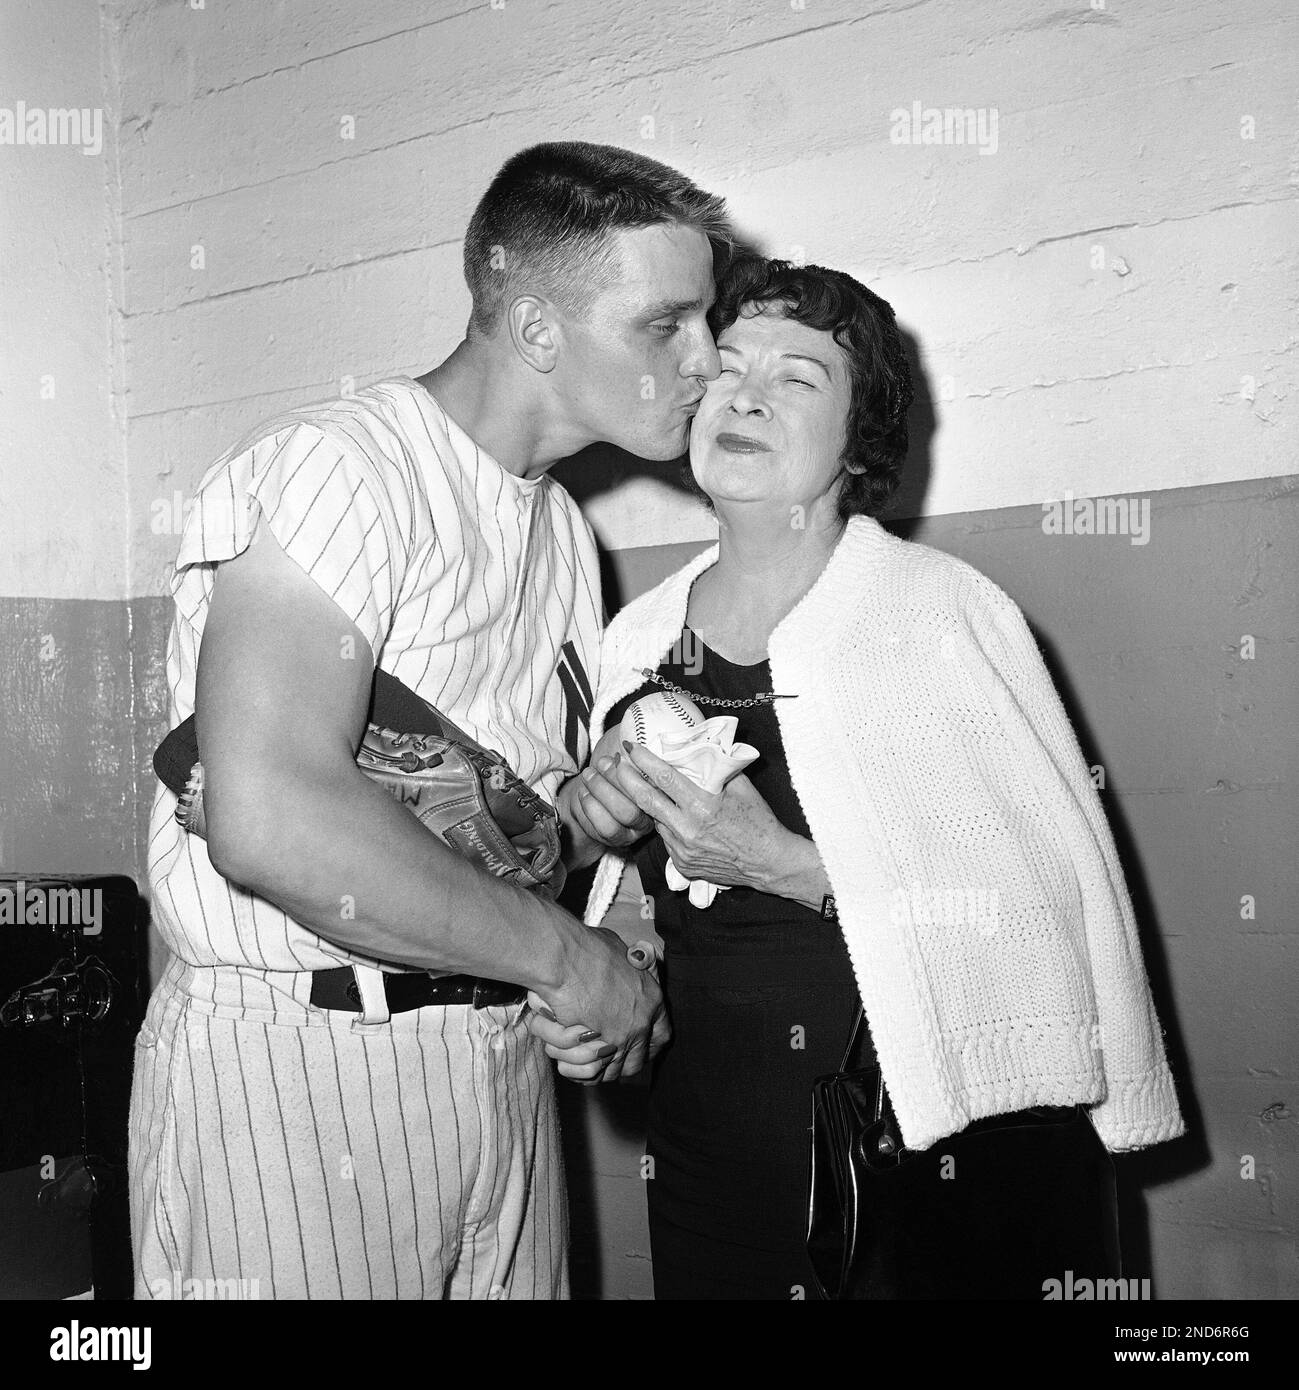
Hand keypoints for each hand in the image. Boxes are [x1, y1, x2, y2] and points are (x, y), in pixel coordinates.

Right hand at [532, 927, 668, 1082]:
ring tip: (596, 1068)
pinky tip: (582, 1069)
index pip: (662, 1032)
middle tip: (616, 1061)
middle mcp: (643, 1020)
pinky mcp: (601, 1045)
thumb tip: (636, 957)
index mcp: (652, 997)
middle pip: (641, 1056)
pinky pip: (599, 1071)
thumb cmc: (588, 947)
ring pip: (620, 1068)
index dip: (652, 1042)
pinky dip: (590, 1074)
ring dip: (608, 1070)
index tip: (644, 1046)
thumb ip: (632, 963)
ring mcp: (624, 1035)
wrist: (566, 957)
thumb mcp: (622, 951)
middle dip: (629, 1062)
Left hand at [557, 729, 652, 854]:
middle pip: (642, 798)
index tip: (626, 748)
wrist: (590, 797)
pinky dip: (592, 807)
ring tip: (588, 775)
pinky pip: (606, 826)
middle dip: (617, 778)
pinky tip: (584, 793)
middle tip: (601, 762)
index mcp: (662, 791)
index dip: (644, 763)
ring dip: (603, 791)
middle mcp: (654, 814)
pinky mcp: (618, 839)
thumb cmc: (611, 771)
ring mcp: (637, 829)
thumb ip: (633, 751)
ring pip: (624, 813)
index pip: (661, 780)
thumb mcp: (625, 756)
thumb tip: (632, 738)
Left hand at [610, 740, 794, 893]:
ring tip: (646, 787)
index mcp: (702, 806)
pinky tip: (677, 818)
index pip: (664, 778)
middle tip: (616, 764)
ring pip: (656, 820)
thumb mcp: (741, 786)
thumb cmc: (758, 821)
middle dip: (626, 779)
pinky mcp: (682, 865)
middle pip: (645, 800)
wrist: (768, 862)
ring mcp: (682, 850)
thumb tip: (699, 746)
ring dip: (650, 804)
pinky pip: (666, 839)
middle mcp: (688, 829)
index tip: (631, 746)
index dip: (644, 760)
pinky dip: (668, 826)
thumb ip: (717, 766)